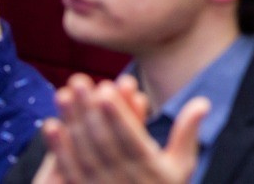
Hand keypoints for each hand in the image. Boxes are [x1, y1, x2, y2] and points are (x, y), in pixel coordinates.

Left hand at [42, 73, 205, 183]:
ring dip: (71, 123)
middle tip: (77, 81)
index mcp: (150, 169)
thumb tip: (203, 101)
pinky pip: (69, 171)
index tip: (106, 90)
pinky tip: (50, 125)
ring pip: (83, 153)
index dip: (117, 115)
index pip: (131, 139)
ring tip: (61, 94)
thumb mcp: (182, 166)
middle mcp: (124, 179)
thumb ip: (188, 132)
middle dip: (88, 110)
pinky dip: (58, 149)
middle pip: (103, 142)